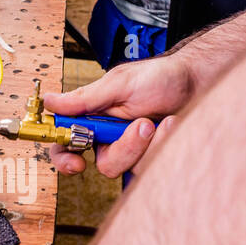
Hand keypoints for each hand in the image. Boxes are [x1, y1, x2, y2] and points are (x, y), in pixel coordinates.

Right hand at [44, 56, 192, 174]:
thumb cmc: (159, 78)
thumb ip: (85, 98)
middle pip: (102, 163)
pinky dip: (162, 143)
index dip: (64, 156)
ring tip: (156, 118)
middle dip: (122, 149)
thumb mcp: (120, 84)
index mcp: (92, 117)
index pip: (66, 143)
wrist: (196, 82)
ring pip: (128, 166)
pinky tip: (170, 124)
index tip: (76, 162)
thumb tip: (49, 102)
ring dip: (145, 142)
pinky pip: (150, 165)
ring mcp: (132, 149)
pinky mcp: (152, 157)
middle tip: (140, 127)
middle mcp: (108, 137)